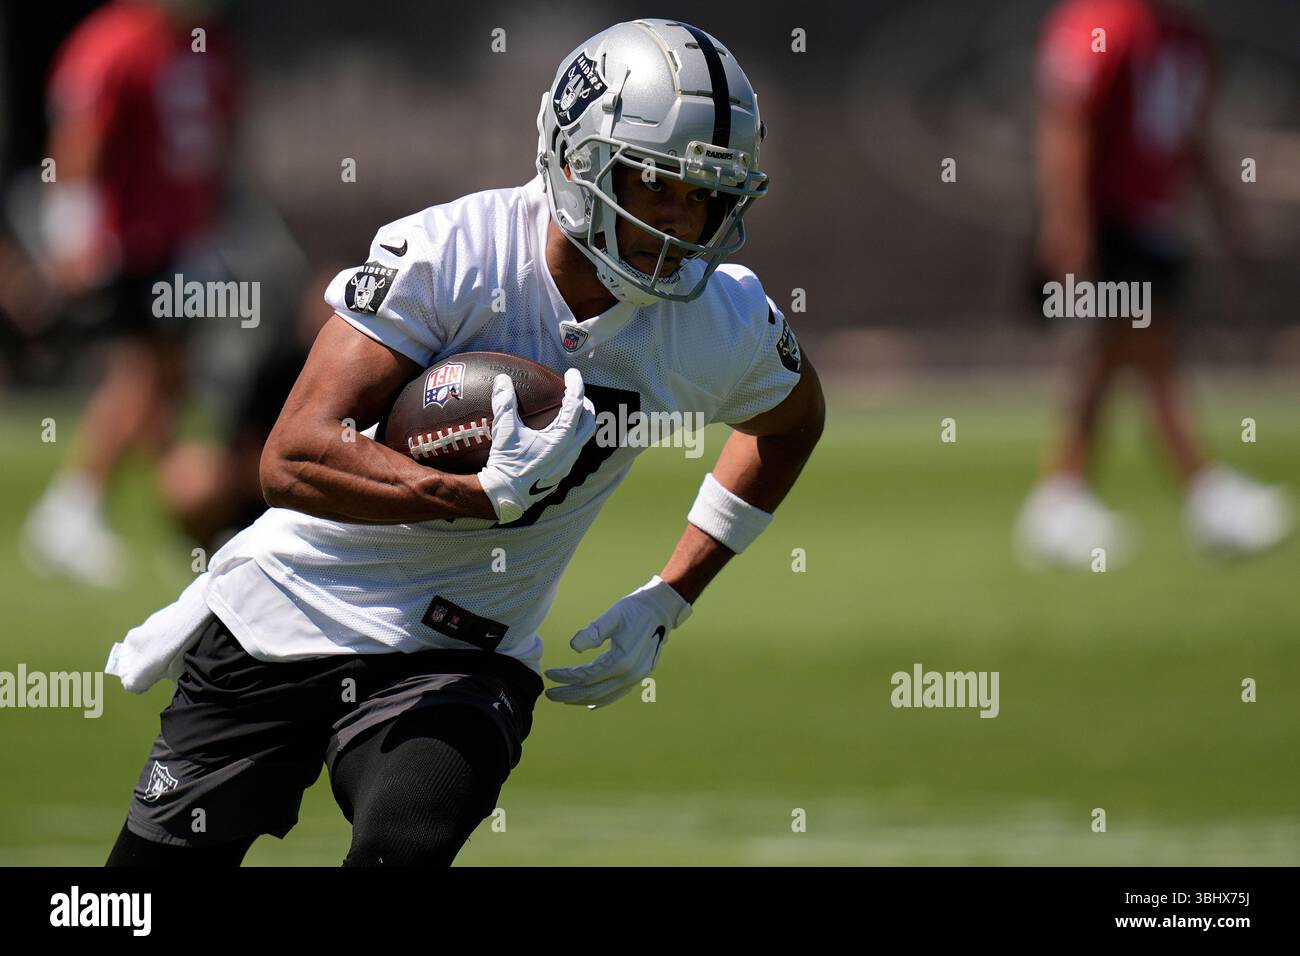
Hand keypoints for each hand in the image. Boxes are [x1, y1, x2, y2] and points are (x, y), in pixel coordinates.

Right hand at [478, 367, 595, 523]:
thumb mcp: (505, 431)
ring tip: (568, 412)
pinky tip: (555, 436)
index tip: (571, 373)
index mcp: (562, 437)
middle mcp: (571, 450)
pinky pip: (574, 449)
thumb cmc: (508, 463)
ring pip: (584, 437)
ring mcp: (567, 463)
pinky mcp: (560, 472)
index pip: (576, 404)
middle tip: (573, 393)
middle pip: (590, 421)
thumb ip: (505, 403)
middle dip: (585, 404)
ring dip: (580, 422)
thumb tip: (503, 380)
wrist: (505, 496)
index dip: (576, 385)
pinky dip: (570, 436)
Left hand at [544, 575, 692, 708]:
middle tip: (549, 694)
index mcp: (621, 661)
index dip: (565, 676)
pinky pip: (617, 693)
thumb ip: (593, 632)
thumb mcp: (612, 616)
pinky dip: (602, 699)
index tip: (548, 673)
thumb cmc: (635, 609)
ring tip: (564, 698)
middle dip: (569, 694)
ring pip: (604, 696)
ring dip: (582, 699)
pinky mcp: (640, 675)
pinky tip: (590, 703)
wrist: (662, 608)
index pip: (586, 675)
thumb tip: (573, 647)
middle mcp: (630, 675)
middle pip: (592, 691)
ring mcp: (636, 677)